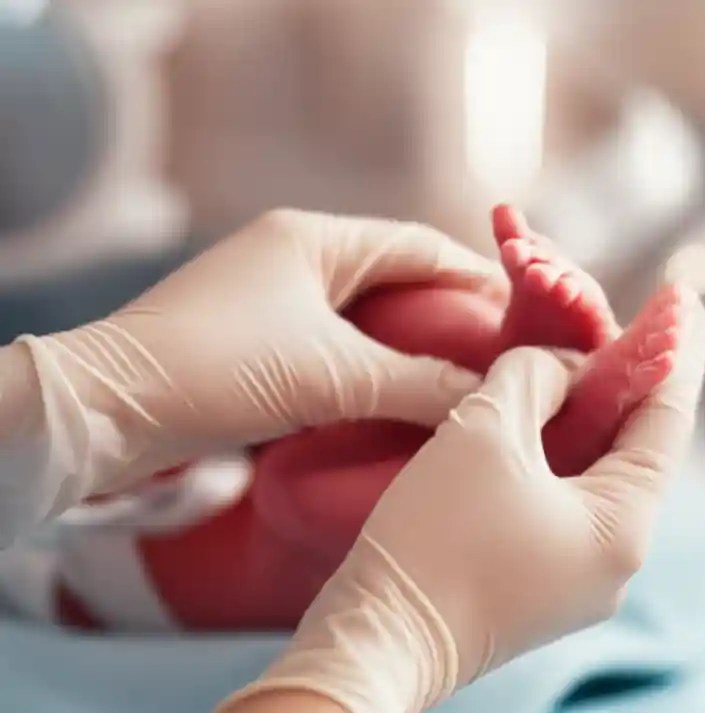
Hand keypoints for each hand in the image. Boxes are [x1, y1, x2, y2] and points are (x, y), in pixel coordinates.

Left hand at [16, 209, 505, 496]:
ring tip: (457, 380)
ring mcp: (268, 295)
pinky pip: (332, 342)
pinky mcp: (250, 338)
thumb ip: (421, 385)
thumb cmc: (217, 372)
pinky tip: (396, 399)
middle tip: (498, 353)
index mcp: (314, 237)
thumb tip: (491, 397)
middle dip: (449, 314)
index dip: (479, 277)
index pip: (421, 245)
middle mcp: (292, 253)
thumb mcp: (333, 376)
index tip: (528, 313)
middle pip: (396, 277)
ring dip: (409, 344)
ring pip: (364, 315)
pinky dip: (370, 365)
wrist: (104, 413)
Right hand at [219, 286, 704, 712]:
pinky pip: (565, 500)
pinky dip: (559, 451)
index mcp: (625, 527)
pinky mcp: (538, 585)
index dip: (675, 350)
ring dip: (590, 413)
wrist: (373, 646)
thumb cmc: (433, 540)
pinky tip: (541, 414)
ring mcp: (578, 578)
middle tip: (639, 315)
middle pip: (636, 447)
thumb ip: (534, 377)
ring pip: (597, 473)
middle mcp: (616, 560)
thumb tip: (560, 371)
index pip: (667, 419)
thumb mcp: (486, 432)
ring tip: (591, 352)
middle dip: (631, 378)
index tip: (686, 296)